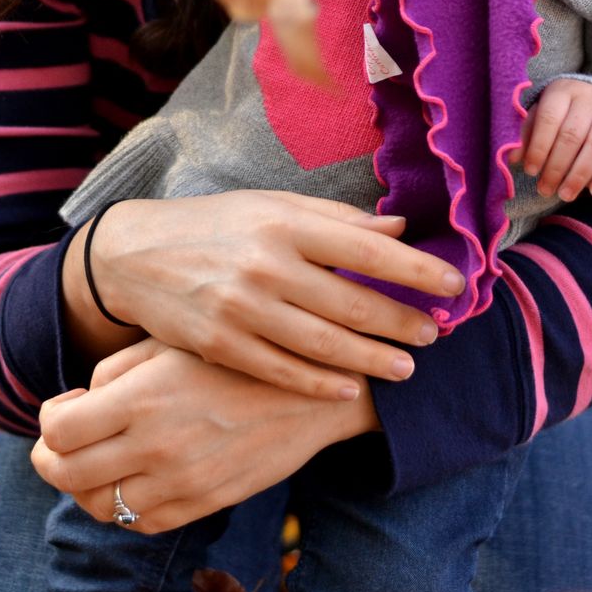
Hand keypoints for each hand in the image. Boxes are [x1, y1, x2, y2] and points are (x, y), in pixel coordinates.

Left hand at [31, 340, 380, 532]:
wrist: (318, 390)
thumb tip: (81, 403)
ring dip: (85, 487)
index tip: (64, 404)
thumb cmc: (241, 352)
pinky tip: (132, 480)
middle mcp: (157, 445)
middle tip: (59, 441)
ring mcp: (183, 482)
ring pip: (101, 507)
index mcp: (145, 396)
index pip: (59, 432)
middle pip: (67, 475)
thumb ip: (117, 371)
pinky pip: (144, 523)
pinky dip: (124, 508)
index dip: (48, 421)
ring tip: (95, 461)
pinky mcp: (206, 502)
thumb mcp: (174, 340)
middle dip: (50, 458)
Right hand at [70, 190, 462, 402]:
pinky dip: (322, 381)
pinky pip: (283, 370)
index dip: (417, 269)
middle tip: (436, 333)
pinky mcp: (222, 344)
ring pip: (324, 344)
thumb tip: (398, 228)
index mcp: (286, 223)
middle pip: (353, 304)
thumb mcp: (272, 206)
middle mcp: (267, 264)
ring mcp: (243, 308)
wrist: (135, 256)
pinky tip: (351, 385)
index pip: (367, 249)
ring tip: (406, 366)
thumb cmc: (217, 226)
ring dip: (373, 358)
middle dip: (402, 321)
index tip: (455, 283)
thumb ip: (335, 219)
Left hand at [518, 79, 591, 201]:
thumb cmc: (563, 113)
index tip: (530, 171)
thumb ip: (527, 133)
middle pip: (572, 135)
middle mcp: (590, 98)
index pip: (549, 119)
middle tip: (544, 190)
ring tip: (565, 195)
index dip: (538, 147)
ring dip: (579, 175)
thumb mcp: (542, 114)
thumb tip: (513, 159)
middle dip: (556, 167)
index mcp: (563, 90)